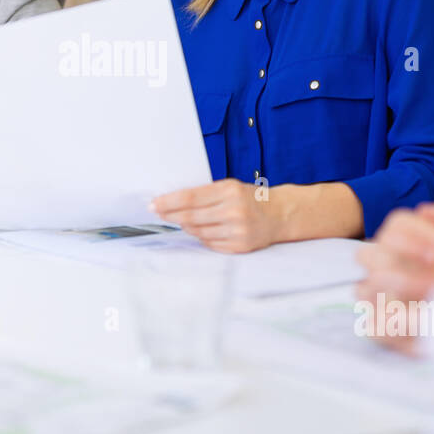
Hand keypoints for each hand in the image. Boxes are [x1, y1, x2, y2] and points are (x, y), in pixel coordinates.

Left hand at [151, 178, 279, 253]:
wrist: (280, 214)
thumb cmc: (250, 199)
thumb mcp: (230, 187)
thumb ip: (206, 194)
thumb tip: (173, 203)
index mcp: (229, 191)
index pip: (190, 198)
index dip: (169, 202)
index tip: (154, 204)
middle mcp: (233, 211)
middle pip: (191, 217)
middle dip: (170, 215)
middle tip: (158, 214)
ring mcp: (237, 230)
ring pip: (198, 232)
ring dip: (187, 227)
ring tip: (183, 221)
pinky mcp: (239, 246)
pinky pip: (210, 244)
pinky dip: (202, 237)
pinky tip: (203, 231)